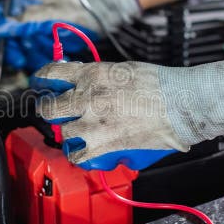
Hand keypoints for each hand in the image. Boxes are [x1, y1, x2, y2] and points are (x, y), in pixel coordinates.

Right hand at [0, 0, 139, 71]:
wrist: (103, 16)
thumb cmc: (80, 8)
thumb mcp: (51, 13)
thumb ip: (25, 19)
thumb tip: (1, 26)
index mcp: (26, 2)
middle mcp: (28, 15)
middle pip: (8, 36)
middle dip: (12, 50)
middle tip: (19, 60)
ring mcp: (37, 28)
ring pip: (22, 47)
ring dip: (28, 55)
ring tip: (40, 56)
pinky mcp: (46, 40)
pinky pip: (35, 53)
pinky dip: (39, 58)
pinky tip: (48, 57)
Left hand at [32, 59, 223, 169]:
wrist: (181, 104)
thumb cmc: (160, 84)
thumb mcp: (124, 69)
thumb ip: (100, 76)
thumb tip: (85, 80)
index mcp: (92, 74)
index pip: (52, 73)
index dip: (43, 79)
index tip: (42, 83)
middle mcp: (86, 98)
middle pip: (49, 108)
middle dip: (49, 110)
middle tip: (55, 112)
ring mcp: (92, 123)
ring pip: (62, 132)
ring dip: (68, 132)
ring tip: (78, 132)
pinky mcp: (103, 144)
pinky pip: (77, 154)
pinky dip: (78, 154)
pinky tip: (83, 151)